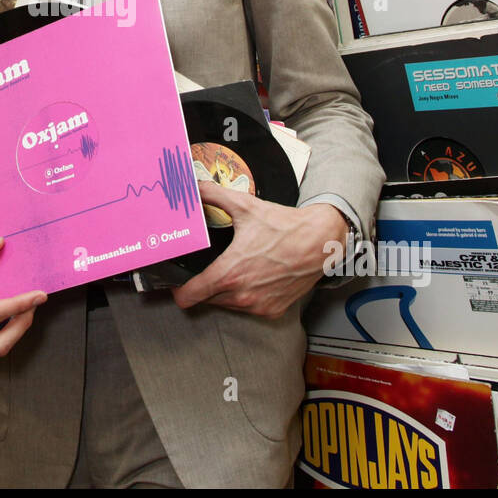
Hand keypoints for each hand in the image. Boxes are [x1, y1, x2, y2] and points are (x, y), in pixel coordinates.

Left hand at [172, 181, 348, 318]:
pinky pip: (248, 309)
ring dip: (225, 292)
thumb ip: (213, 195)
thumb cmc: (284, 226)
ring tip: (235, 270)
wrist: (319, 242)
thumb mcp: (245, 206)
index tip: (178, 285)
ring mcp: (257, 306)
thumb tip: (193, 186)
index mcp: (229, 273)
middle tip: (208, 270)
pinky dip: (246, 297)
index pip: (190, 296)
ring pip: (227, 305)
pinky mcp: (272, 311)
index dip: (180, 291)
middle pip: (207, 299)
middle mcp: (241, 295)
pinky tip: (253, 278)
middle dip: (204, 287)